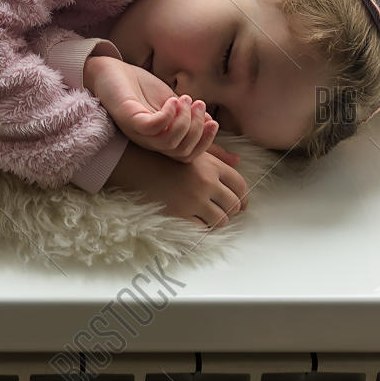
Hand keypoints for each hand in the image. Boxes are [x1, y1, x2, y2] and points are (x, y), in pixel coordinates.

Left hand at [84, 54, 234, 165]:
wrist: (112, 71)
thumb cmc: (141, 88)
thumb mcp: (173, 104)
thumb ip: (191, 117)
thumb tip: (215, 125)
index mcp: (161, 140)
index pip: (187, 155)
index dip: (205, 143)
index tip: (214, 123)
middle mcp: (149, 141)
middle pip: (181, 152)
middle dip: (197, 129)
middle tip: (198, 104)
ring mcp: (138, 132)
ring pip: (169, 143)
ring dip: (185, 120)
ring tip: (185, 98)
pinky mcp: (129, 120)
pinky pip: (152, 128)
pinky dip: (168, 116)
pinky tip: (171, 101)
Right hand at [104, 138, 249, 228]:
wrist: (135, 165)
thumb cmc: (163, 156)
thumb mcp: (192, 151)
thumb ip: (218, 155)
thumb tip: (238, 160)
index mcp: (212, 167)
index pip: (240, 186)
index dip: (244, 197)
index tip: (241, 204)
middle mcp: (207, 184)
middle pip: (234, 206)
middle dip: (232, 211)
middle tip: (225, 211)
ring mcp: (194, 201)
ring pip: (221, 220)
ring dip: (218, 221)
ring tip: (210, 216)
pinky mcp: (181, 214)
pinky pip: (202, 228)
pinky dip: (202, 227)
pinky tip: (196, 220)